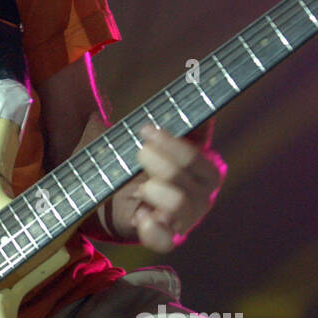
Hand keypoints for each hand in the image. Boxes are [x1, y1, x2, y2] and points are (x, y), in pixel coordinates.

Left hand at [113, 122, 226, 252]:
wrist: (114, 199)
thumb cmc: (136, 161)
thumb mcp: (148, 135)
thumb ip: (171, 111)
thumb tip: (191, 77)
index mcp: (202, 165)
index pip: (198, 154)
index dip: (173, 143)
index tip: (146, 129)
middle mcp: (202, 192)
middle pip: (191, 176)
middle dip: (162, 162)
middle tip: (139, 152)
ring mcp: (186, 218)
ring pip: (181, 204)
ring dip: (156, 191)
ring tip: (139, 187)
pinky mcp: (167, 238)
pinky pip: (166, 240)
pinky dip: (152, 228)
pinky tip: (139, 215)